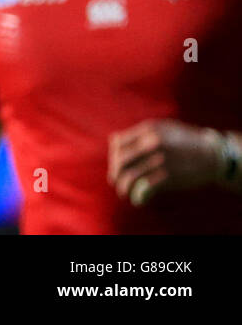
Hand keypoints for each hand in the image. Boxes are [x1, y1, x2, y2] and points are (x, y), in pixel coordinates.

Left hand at [108, 119, 224, 205]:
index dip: (114, 156)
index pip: (118, 143)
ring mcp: (160, 160)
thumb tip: (114, 141)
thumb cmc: (186, 141)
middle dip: (115, 173)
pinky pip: (144, 188)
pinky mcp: (168, 176)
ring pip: (129, 176)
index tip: (116, 165)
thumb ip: (141, 133)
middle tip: (115, 180)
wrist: (213, 154)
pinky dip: (137, 195)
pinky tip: (137, 199)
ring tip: (123, 192)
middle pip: (120, 160)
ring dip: (123, 187)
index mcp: (148, 130)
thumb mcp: (164, 128)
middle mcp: (151, 143)